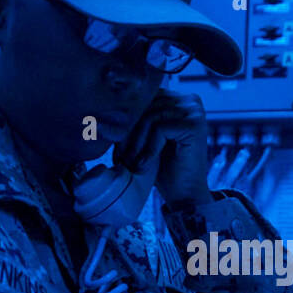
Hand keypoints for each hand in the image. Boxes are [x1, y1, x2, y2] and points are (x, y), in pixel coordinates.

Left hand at [116, 90, 211, 205]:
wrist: (185, 193)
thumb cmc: (164, 168)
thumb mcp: (143, 140)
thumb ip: (130, 123)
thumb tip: (97, 120)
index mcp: (177, 99)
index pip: (142, 99)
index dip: (126, 122)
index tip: (114, 145)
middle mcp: (188, 101)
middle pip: (145, 107)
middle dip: (129, 134)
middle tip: (121, 158)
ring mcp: (194, 111)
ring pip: (150, 118)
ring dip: (137, 144)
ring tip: (132, 164)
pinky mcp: (194, 124)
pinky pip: (159, 128)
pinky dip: (149, 149)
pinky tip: (145, 165)